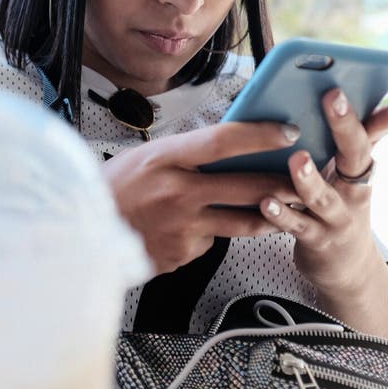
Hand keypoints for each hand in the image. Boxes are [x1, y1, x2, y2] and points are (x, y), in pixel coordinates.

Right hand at [103, 120, 301, 273]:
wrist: (81, 234)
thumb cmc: (116, 187)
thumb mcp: (150, 156)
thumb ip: (189, 153)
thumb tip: (232, 144)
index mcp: (166, 158)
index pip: (222, 141)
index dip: (259, 136)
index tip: (288, 132)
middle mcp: (176, 192)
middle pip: (244, 187)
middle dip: (281, 184)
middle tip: (306, 179)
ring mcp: (180, 228)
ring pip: (241, 222)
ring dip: (266, 215)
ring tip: (282, 207)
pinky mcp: (181, 256)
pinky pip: (211, 241)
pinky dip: (214, 233)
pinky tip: (200, 228)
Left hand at [258, 89, 387, 294]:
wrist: (348, 268)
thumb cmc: (345, 203)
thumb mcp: (358, 171)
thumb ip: (370, 135)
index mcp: (362, 166)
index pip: (366, 132)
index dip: (357, 110)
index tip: (342, 87)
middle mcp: (354, 190)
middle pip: (354, 156)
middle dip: (345, 127)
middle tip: (332, 99)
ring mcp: (335, 218)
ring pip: (323, 198)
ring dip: (309, 179)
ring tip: (298, 159)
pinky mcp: (315, 241)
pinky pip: (297, 227)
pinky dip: (282, 215)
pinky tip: (265, 201)